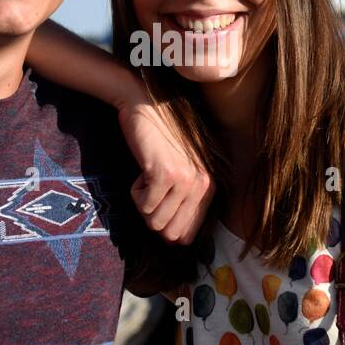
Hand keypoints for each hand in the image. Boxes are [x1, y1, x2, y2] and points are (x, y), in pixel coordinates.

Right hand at [117, 96, 213, 244]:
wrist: (146, 104)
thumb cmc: (160, 139)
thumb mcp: (182, 170)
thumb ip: (185, 201)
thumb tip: (173, 240)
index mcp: (210, 188)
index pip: (187, 236)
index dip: (166, 225)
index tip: (159, 202)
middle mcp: (203, 186)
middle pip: (170, 234)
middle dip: (153, 217)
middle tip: (152, 189)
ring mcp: (185, 180)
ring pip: (154, 222)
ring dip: (143, 202)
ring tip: (149, 175)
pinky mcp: (164, 174)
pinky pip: (143, 205)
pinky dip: (135, 191)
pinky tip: (143, 168)